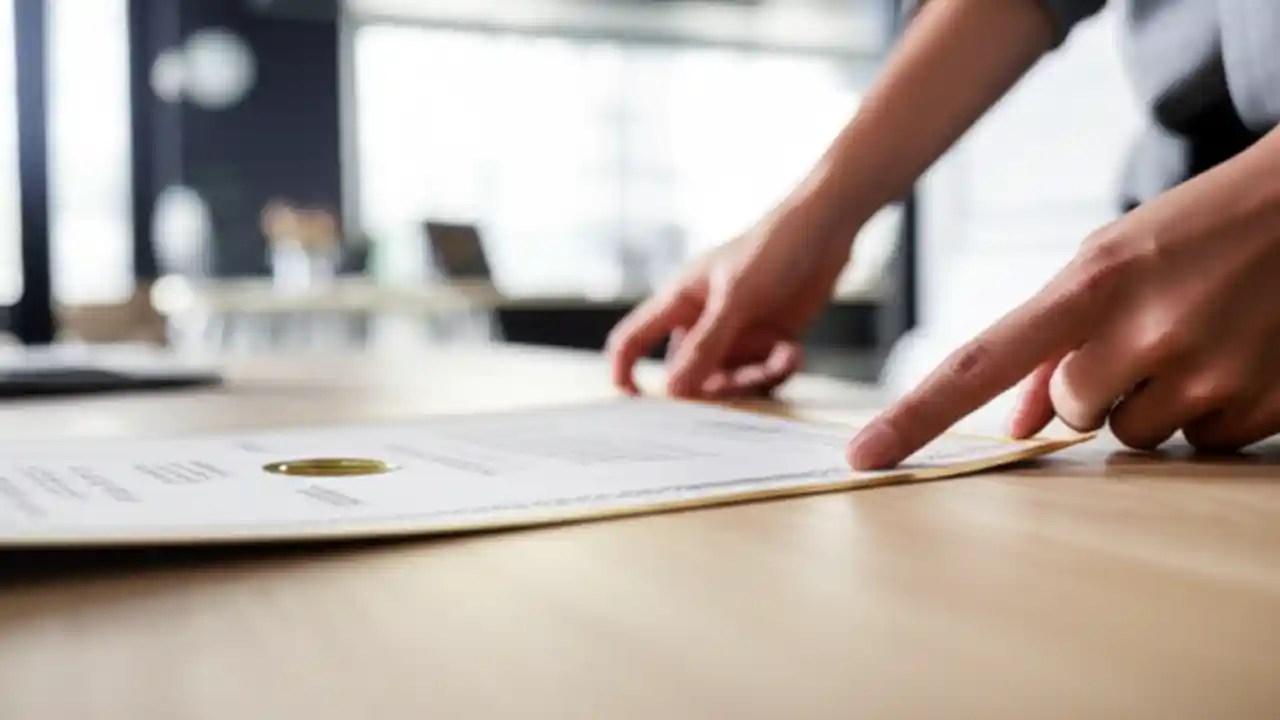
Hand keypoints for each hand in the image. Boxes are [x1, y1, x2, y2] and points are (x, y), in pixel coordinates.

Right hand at [607, 202, 855, 397]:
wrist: (826, 230)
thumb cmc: (772, 249)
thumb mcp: (736, 298)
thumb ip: (705, 345)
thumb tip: (672, 392)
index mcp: (678, 303)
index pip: (632, 341)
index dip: (624, 373)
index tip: (635, 405)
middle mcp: (700, 323)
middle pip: (687, 376)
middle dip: (716, 388)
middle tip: (748, 381)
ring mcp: (734, 335)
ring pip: (729, 382)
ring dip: (756, 379)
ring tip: (784, 356)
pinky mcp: (766, 342)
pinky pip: (762, 376)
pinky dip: (777, 370)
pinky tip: (793, 351)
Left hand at [848, 128, 1279, 468]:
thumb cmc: (1196, 229)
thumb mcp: (1111, 261)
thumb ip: (1052, 342)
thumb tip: (1017, 427)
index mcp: (1090, 284)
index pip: (980, 363)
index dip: (916, 416)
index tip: (865, 455)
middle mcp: (1143, 330)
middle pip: (1071, 412)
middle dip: (1094, 384)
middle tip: (1147, 328)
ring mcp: (1207, 371)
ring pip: (1134, 435)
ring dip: (1151, 399)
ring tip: (1196, 333)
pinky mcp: (1260, 403)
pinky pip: (1200, 442)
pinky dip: (1207, 410)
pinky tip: (1234, 352)